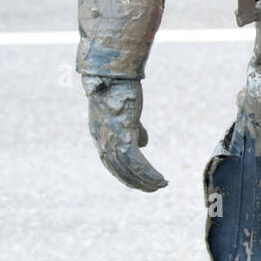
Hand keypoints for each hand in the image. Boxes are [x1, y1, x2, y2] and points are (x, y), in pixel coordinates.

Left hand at [82, 75, 167, 191]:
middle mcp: (102, 140)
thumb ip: (132, 128)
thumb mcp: (123, 111)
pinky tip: (160, 179)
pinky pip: (136, 163)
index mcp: (99, 135)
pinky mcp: (124, 134)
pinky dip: (149, 173)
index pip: (110, 163)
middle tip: (153, 188)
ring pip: (128, 170)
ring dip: (146, 180)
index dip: (125, 174)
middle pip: (118, 171)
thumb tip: (143, 143)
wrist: (112, 72)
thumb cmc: (117, 87)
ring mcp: (111, 139)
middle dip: (136, 182)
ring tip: (161, 185)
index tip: (139, 181)